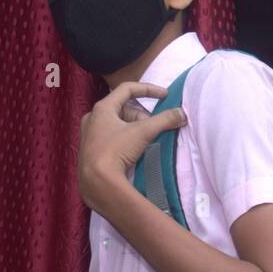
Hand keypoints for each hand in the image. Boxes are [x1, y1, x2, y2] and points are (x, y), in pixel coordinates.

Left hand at [77, 82, 185, 209]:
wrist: (96, 183)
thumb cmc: (116, 151)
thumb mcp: (143, 133)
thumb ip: (164, 120)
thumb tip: (182, 114)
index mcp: (102, 108)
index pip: (127, 88)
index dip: (148, 89)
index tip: (165, 96)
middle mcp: (93, 118)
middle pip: (123, 108)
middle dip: (142, 115)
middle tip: (154, 126)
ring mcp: (90, 134)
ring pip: (117, 122)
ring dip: (134, 127)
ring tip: (145, 139)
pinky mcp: (90, 149)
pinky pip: (111, 135)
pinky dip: (125, 137)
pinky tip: (133, 150)